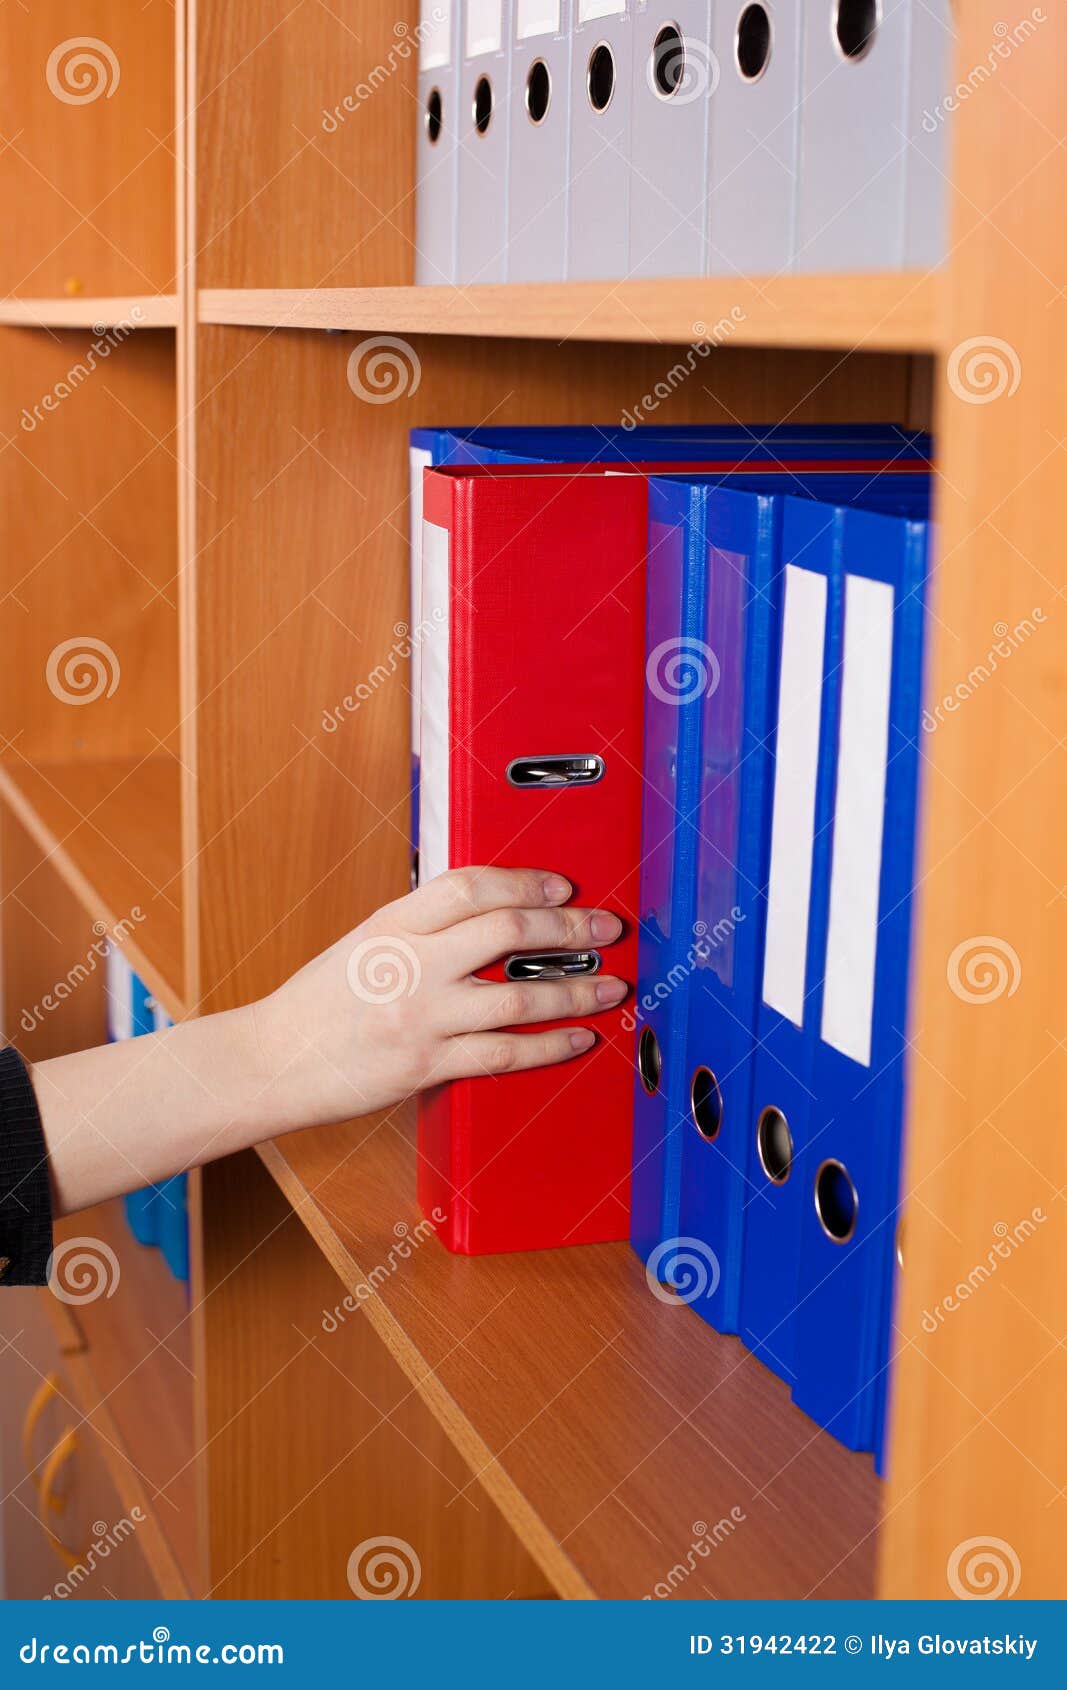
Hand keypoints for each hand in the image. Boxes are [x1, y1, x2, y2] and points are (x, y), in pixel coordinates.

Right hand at [251, 867, 626, 1129]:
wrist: (272, 1060)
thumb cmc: (318, 1002)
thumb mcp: (365, 941)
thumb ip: (422, 927)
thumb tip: (492, 911)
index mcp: (393, 924)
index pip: (470, 886)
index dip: (524, 881)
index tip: (560, 887)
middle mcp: (410, 964)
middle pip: (509, 933)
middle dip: (570, 929)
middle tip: (605, 929)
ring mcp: (421, 1016)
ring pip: (519, 998)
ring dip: (576, 990)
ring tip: (610, 985)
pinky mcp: (427, 1064)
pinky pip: (504, 1054)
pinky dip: (550, 1045)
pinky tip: (577, 1036)